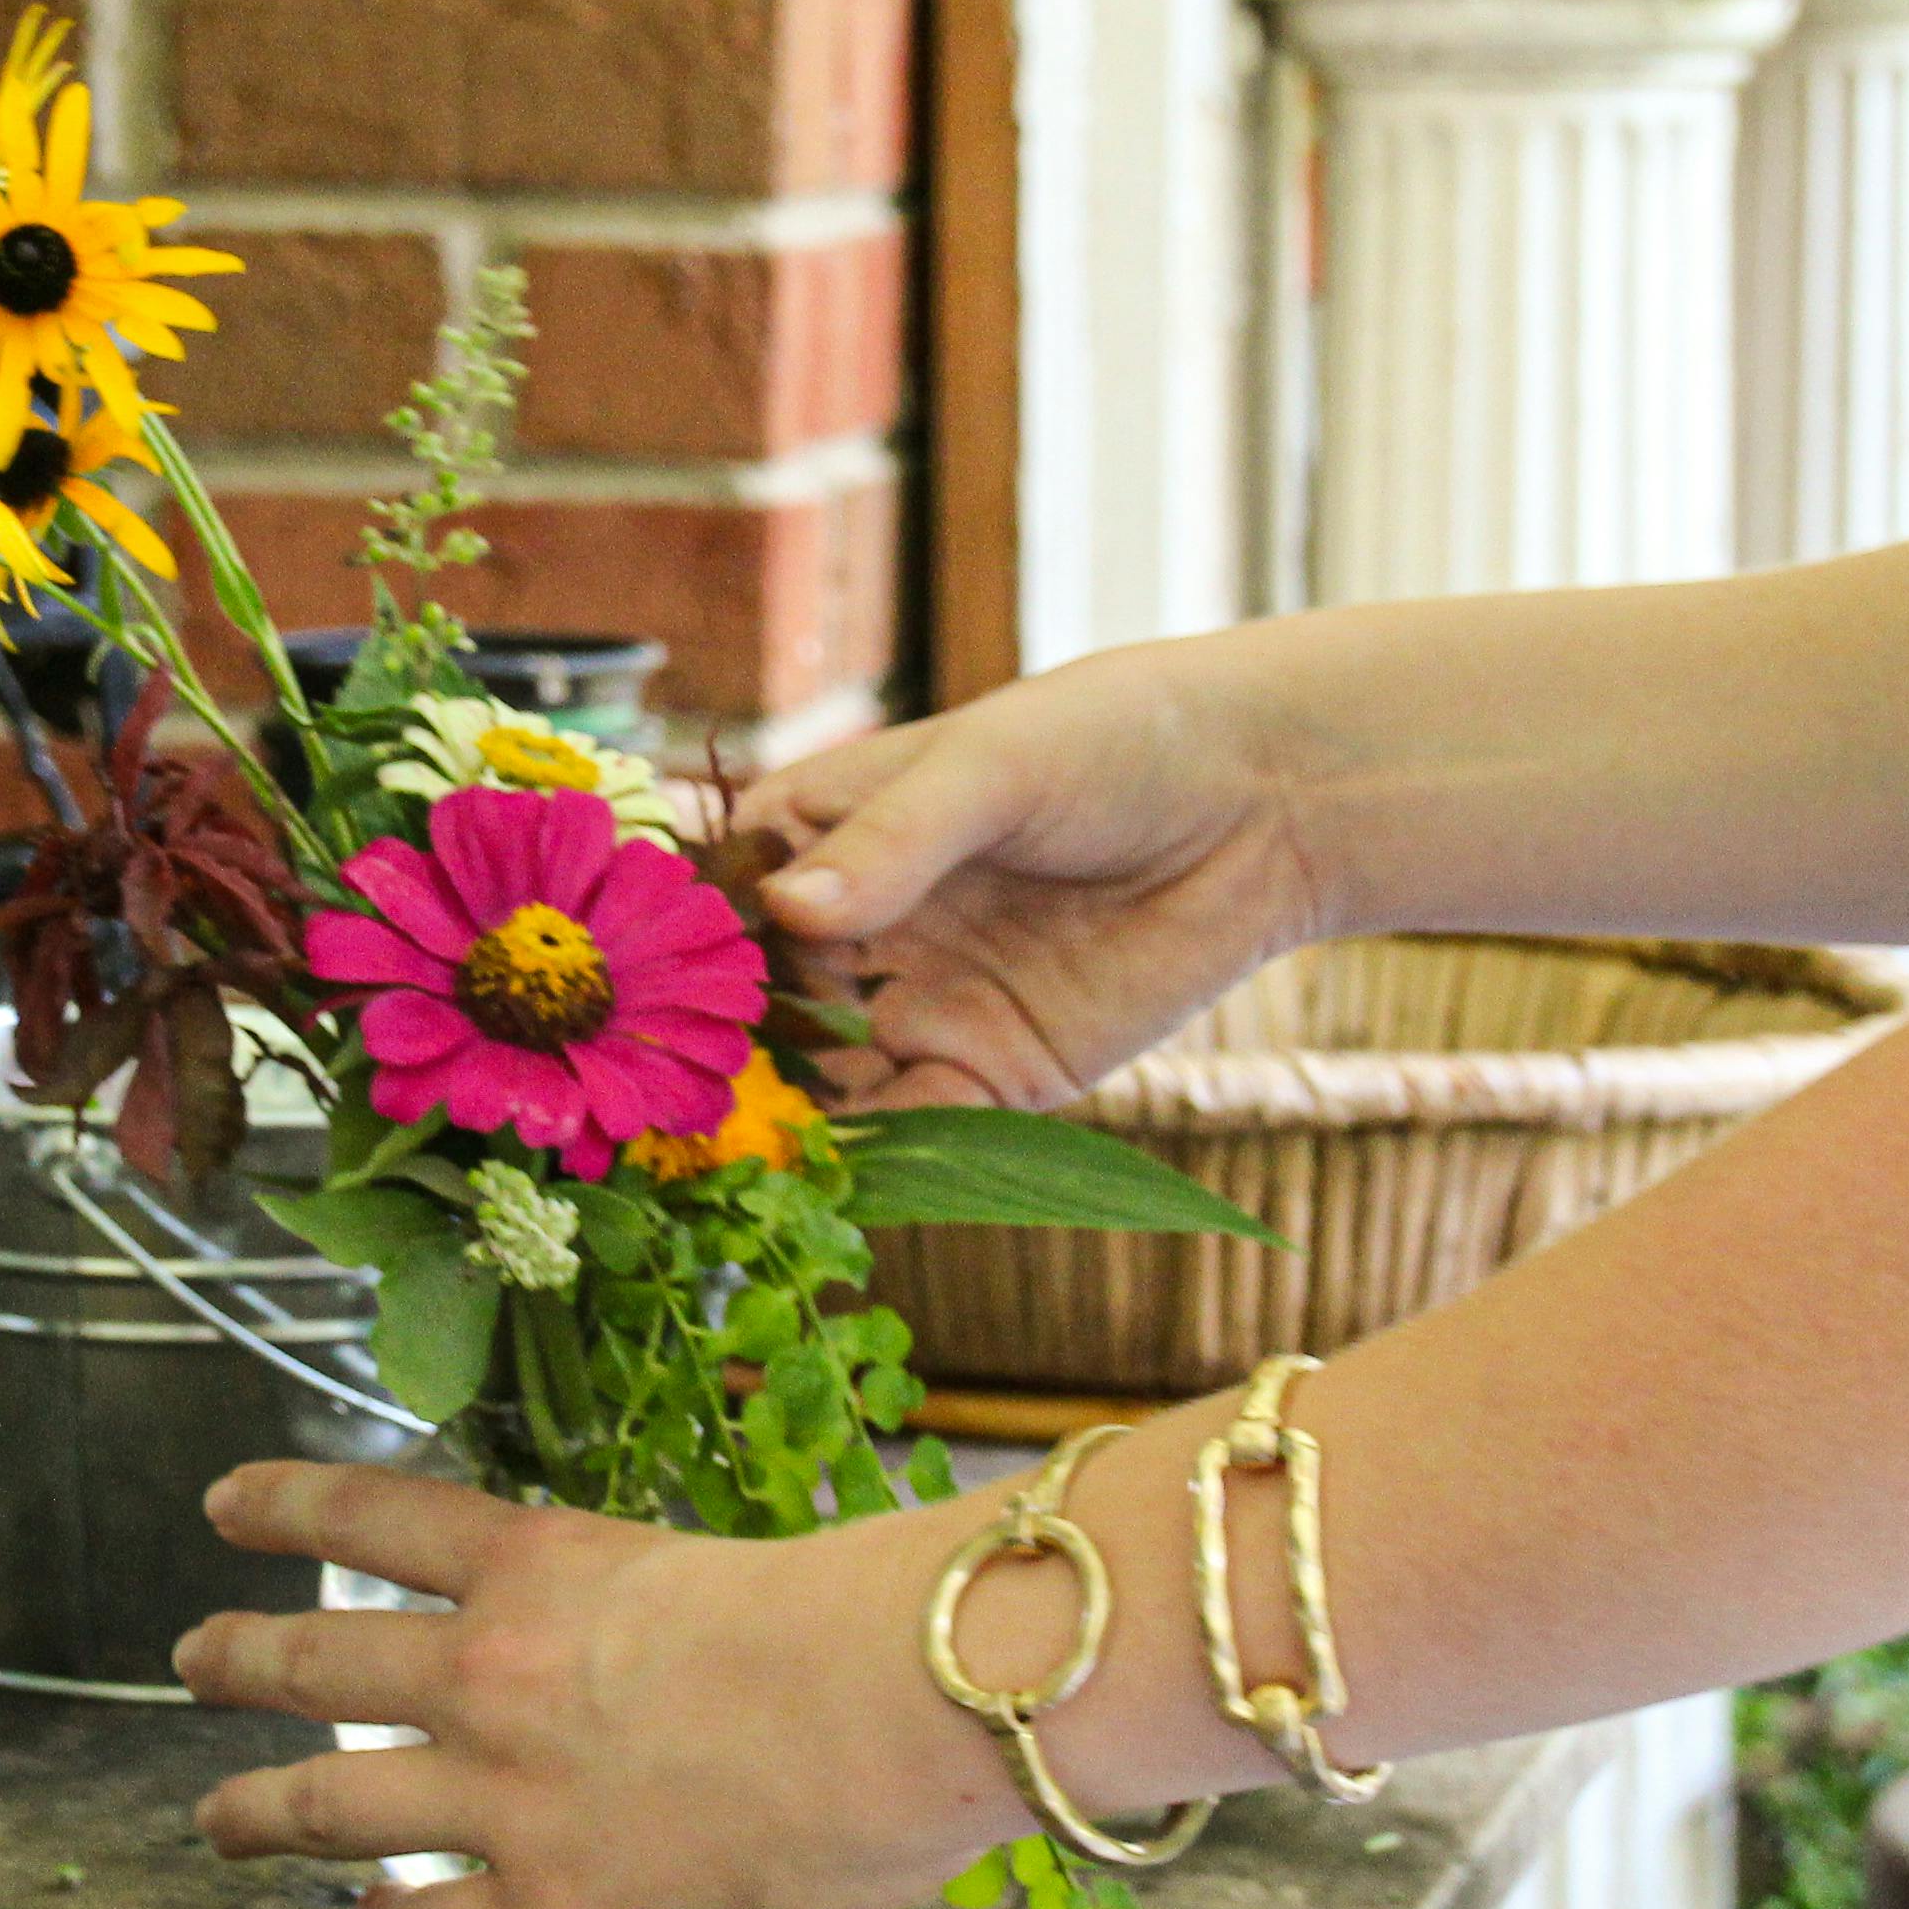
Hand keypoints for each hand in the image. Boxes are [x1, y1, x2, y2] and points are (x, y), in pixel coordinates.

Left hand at [175, 1462, 1014, 1908]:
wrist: (892, 1710)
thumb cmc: (863, 1629)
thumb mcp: (722, 1579)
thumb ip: (652, 1618)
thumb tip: (658, 1665)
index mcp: (540, 1565)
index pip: (373, 1513)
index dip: (285, 1504)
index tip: (225, 1504)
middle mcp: (489, 1673)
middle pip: (315, 1661)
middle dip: (238, 1660)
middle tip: (193, 1659)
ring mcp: (504, 1796)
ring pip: (325, 1802)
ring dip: (254, 1810)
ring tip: (215, 1820)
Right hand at [734, 647, 1336, 1108]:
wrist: (1264, 802)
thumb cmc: (1113, 740)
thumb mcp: (992, 766)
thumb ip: (896, 840)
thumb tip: (791, 912)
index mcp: (828, 833)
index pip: (725, 900)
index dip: (684, 947)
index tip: (643, 991)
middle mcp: (859, 928)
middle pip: (762, 1008)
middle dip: (726, 1055)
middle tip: (684, 1097)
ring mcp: (920, 1004)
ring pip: (823, 1081)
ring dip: (786, 1118)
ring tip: (742, 1150)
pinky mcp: (993, 1072)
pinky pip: (914, 1124)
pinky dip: (873, 1152)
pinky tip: (832, 1168)